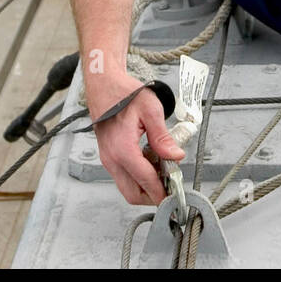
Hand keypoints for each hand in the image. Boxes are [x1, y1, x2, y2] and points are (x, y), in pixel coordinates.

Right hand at [84, 69, 185, 205]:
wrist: (104, 86)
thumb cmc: (125, 94)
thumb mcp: (151, 111)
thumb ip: (163, 137)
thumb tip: (176, 156)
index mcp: (123, 150)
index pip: (145, 181)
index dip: (162, 192)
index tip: (174, 196)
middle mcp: (112, 159)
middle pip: (132, 194)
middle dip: (152, 196)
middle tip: (170, 186)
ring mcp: (108, 159)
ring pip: (126, 187)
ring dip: (145, 186)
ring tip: (163, 171)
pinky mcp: (108, 156)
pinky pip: (123, 176)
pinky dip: (137, 177)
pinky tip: (151, 162)